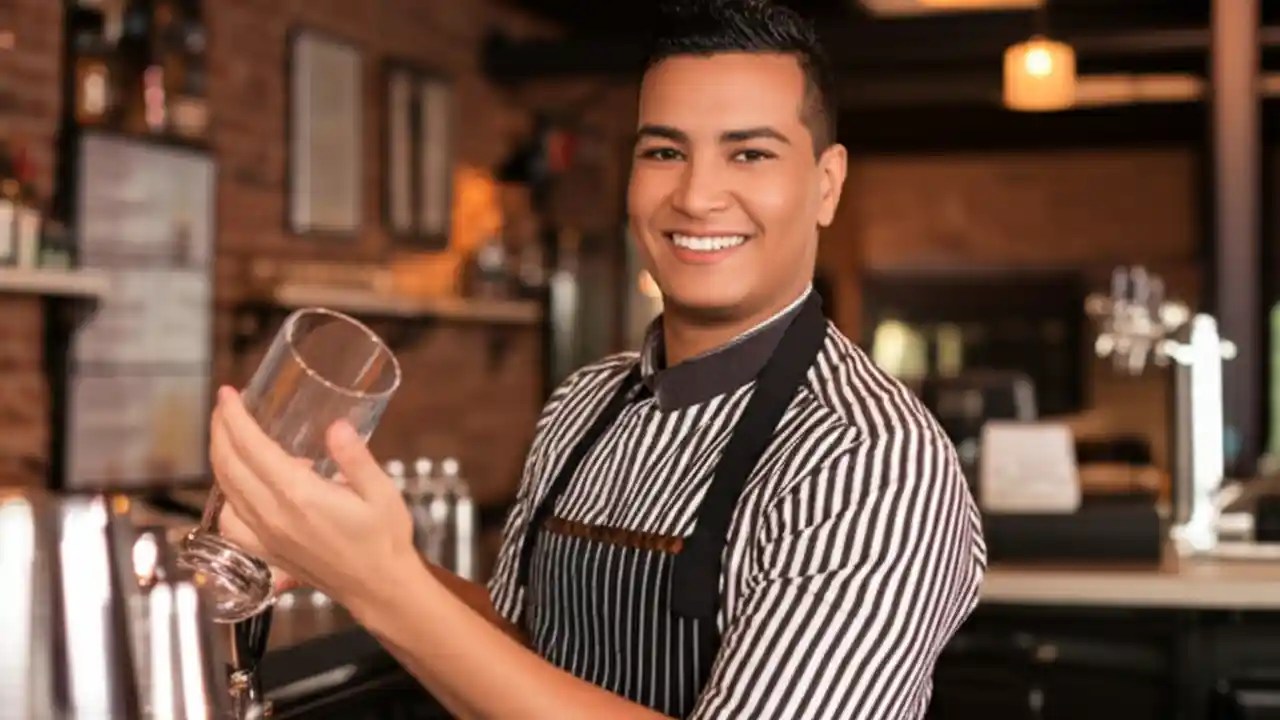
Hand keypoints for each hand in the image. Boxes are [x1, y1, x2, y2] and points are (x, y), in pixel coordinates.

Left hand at [209, 386, 417, 607]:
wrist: (379, 588)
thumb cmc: (385, 538)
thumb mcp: (381, 492)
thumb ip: (356, 458)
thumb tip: (337, 426)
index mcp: (299, 495)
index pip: (251, 447)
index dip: (234, 417)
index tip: (228, 393)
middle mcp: (273, 515)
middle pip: (228, 464)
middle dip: (221, 429)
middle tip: (225, 406)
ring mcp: (265, 536)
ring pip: (225, 491)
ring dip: (220, 458)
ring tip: (229, 438)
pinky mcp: (266, 552)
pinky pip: (229, 523)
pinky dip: (225, 499)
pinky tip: (238, 488)